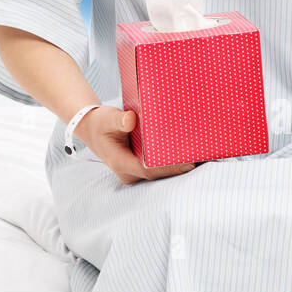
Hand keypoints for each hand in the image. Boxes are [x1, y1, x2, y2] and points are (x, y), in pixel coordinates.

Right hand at [76, 106, 196, 185]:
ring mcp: (132, 172)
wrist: (91, 129)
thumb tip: (132, 119)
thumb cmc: (100, 122)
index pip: (148, 169)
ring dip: (175, 167)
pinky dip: (169, 163)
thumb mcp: (107, 118)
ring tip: (197, 157)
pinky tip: (185, 156)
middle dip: (177, 168)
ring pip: (157, 173)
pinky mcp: (137, 168)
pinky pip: (155, 168)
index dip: (168, 168)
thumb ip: (119, 119)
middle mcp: (127, 172)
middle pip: (156, 174)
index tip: (187, 162)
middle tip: (200, 158)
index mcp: (120, 163)